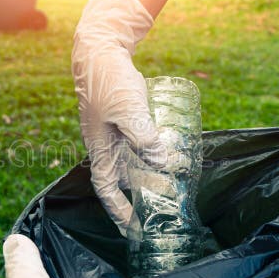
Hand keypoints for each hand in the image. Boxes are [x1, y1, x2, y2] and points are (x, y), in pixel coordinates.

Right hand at [72, 0, 165, 233]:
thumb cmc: (109, 80)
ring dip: (154, 172)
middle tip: (169, 204)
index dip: (119, 212)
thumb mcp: (129, 111)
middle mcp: (106, 144)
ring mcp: (115, 131)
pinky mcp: (125, 117)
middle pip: (127, 178)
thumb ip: (145, 138)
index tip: (134, 229)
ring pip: (136, 160)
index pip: (108, 190)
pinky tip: (172, 150)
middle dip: (146, 193)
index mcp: (100, 148)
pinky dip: (155, 150)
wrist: (101, 48)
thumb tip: (164, 164)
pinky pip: (140, 141)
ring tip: (177, 179)